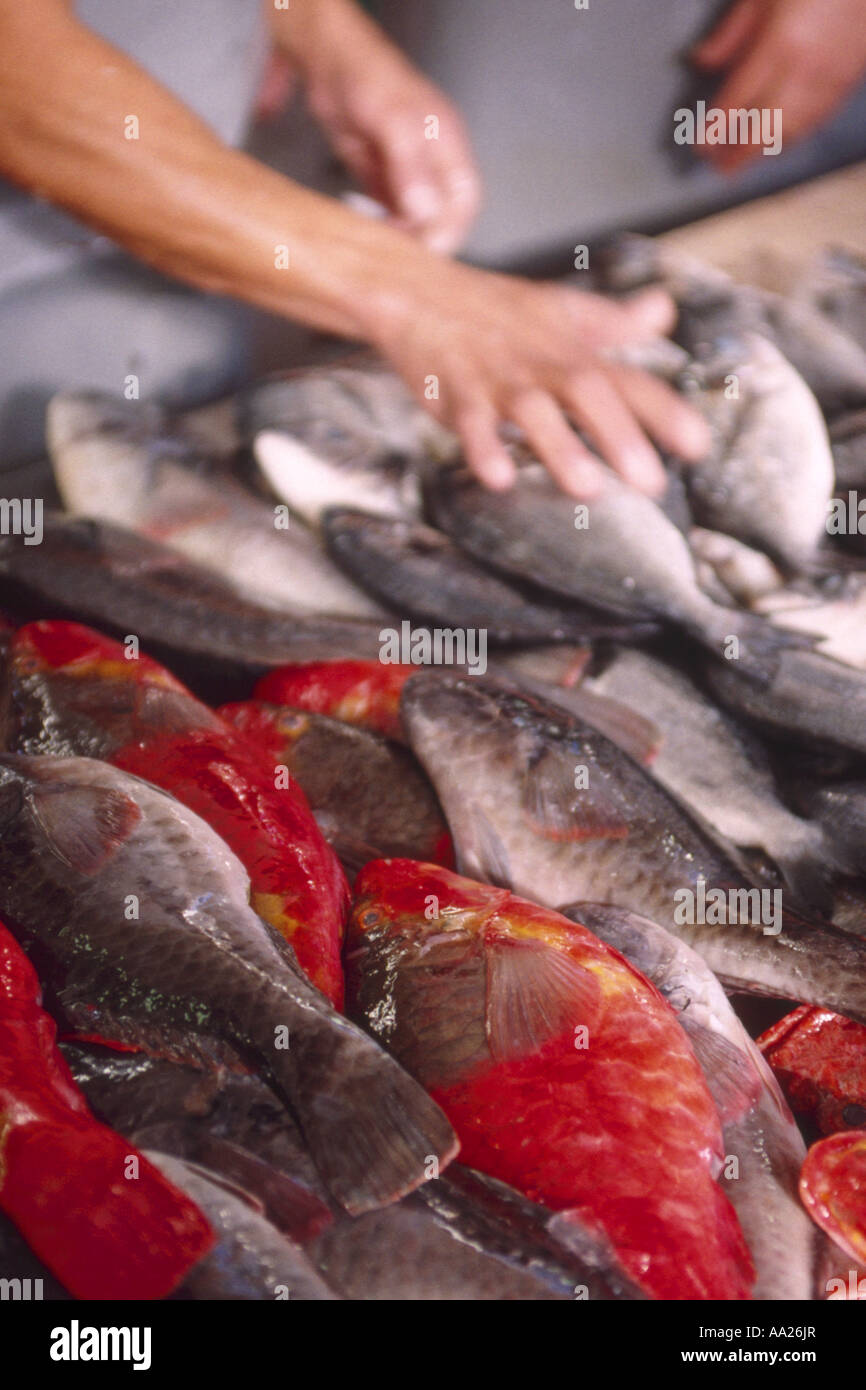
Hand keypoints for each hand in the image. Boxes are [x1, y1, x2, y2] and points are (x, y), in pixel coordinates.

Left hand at [273, 0, 480, 253]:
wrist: (327, 60)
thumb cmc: (366, 74)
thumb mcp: (392, 118)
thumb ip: (410, 164)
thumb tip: (425, 209)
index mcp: (447, 147)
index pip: (464, 202)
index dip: (452, 230)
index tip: (426, 251)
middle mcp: (431, 163)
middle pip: (441, 217)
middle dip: (423, 239)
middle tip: (394, 253)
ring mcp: (407, 172)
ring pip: (415, 219)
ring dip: (400, 237)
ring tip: (376, 244)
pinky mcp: (382, 177)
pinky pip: (389, 212)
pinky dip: (380, 227)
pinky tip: (364, 231)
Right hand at [369, 261, 710, 497]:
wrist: (417, 291)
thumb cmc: (494, 311)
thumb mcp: (561, 310)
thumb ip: (615, 322)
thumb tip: (664, 313)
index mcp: (574, 351)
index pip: (629, 381)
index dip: (665, 414)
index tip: (697, 446)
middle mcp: (543, 363)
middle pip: (589, 394)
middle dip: (620, 436)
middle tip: (650, 482)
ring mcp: (499, 378)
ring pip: (534, 411)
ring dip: (561, 447)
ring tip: (588, 487)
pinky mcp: (455, 392)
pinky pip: (470, 422)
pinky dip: (483, 447)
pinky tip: (499, 477)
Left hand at [692, 0, 865, 173]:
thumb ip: (731, 32)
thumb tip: (702, 61)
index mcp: (779, 45)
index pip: (737, 102)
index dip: (716, 130)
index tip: (702, 147)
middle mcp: (806, 70)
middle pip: (765, 129)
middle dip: (741, 153)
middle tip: (722, 167)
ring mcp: (832, 79)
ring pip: (794, 131)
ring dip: (767, 148)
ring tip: (745, 156)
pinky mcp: (850, 80)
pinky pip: (818, 120)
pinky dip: (795, 135)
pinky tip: (779, 138)